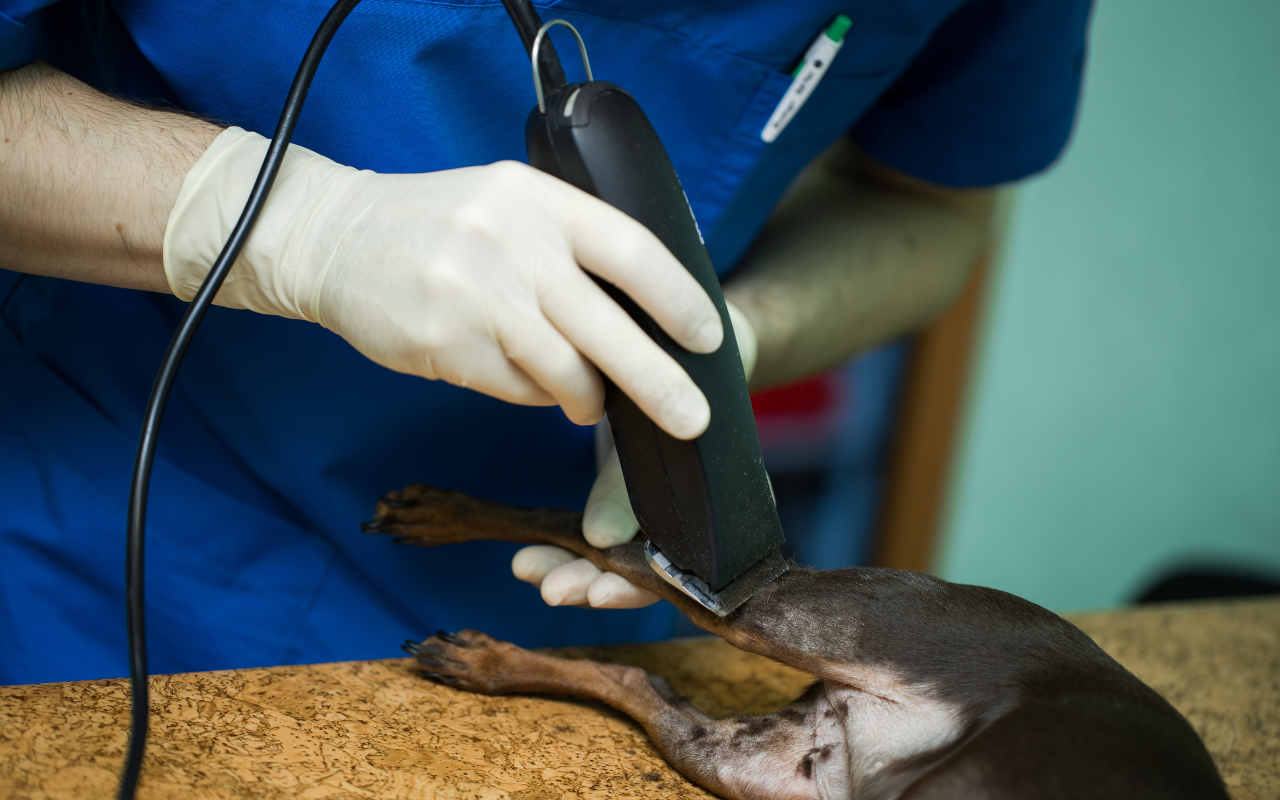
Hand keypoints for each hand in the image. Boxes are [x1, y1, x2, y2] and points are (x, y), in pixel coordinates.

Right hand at [163, 127, 723, 438]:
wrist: (337, 237)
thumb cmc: (441, 226)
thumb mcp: (509, 204)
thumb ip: (570, 242)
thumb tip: (650, 309)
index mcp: (538, 200)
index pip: (630, 249)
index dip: (676, 299)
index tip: (708, 338)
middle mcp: (510, 242)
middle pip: (605, 327)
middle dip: (657, 383)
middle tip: (692, 419)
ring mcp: (473, 294)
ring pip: (561, 370)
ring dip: (586, 398)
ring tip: (591, 403)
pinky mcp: (442, 341)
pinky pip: (513, 387)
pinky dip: (532, 393)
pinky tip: (522, 376)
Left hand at [512, 301, 758, 607]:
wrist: (689, 328)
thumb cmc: (694, 366)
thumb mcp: (661, 413)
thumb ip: (632, 478)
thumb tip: (599, 540)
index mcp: (728, 499)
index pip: (691, 568)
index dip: (642, 588)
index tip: (599, 594)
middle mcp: (698, 513)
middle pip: (649, 574)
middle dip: (595, 585)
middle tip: (551, 589)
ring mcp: (662, 505)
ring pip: (620, 558)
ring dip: (573, 569)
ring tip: (529, 570)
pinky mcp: (629, 490)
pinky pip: (599, 532)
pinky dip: (564, 545)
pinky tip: (527, 556)